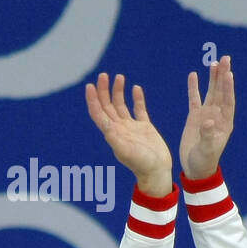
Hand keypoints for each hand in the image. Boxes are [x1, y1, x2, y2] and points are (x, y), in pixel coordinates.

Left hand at [85, 73, 172, 196]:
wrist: (157, 172)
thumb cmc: (141, 164)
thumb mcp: (126, 152)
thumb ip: (116, 139)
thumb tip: (106, 128)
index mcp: (112, 133)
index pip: (98, 113)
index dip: (92, 100)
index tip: (89, 85)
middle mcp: (119, 128)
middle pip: (107, 106)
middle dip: (103, 90)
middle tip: (103, 75)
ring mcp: (131, 127)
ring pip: (121, 105)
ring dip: (118, 91)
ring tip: (119, 77)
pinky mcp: (145, 127)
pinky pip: (139, 109)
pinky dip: (137, 98)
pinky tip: (136, 88)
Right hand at [180, 55, 234, 179]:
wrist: (195, 168)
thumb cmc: (204, 161)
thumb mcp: (206, 150)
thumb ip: (208, 136)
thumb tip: (208, 121)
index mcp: (224, 123)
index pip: (228, 101)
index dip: (228, 87)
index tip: (228, 73)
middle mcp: (217, 116)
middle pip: (221, 91)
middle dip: (223, 75)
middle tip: (225, 58)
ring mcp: (206, 115)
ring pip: (210, 92)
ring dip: (212, 78)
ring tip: (213, 62)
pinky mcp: (195, 117)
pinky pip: (195, 98)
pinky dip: (194, 87)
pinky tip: (194, 75)